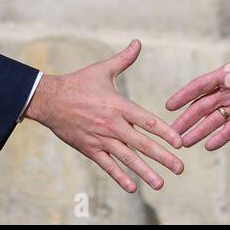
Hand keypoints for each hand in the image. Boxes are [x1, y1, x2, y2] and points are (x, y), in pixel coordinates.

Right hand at [24, 39, 184, 192]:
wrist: (49, 100)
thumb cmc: (78, 83)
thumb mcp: (102, 69)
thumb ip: (124, 59)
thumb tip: (138, 42)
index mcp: (119, 105)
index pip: (147, 121)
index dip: (165, 132)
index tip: (180, 143)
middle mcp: (112, 124)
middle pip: (142, 144)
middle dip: (163, 157)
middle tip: (180, 168)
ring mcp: (101, 139)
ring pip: (127, 158)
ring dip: (145, 172)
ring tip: (161, 184)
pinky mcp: (90, 149)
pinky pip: (108, 165)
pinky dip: (120, 176)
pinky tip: (133, 187)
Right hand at [166, 39, 229, 150]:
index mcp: (228, 74)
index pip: (201, 85)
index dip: (185, 95)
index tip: (169, 105)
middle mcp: (229, 91)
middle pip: (203, 106)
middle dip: (187, 119)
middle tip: (171, 132)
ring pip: (214, 120)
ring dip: (199, 130)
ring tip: (184, 143)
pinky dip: (220, 137)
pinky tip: (208, 146)